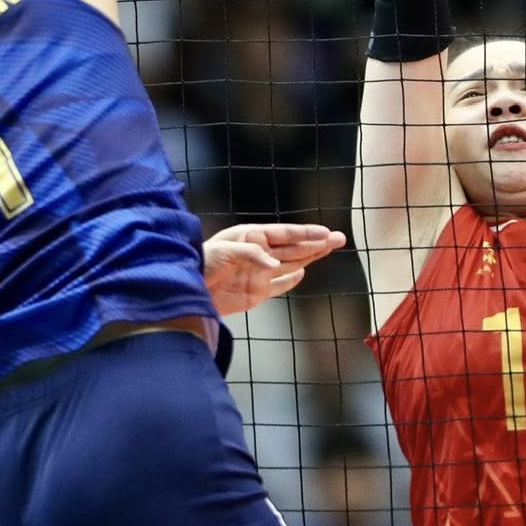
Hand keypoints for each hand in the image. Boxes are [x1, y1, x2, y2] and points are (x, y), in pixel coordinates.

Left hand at [202, 222, 344, 316]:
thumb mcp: (223, 252)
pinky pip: (278, 286)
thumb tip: (277, 266)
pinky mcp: (255, 293)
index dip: (306, 233)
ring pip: (291, 264)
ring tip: (328, 248)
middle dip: (317, 243)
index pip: (285, 234)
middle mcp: (259, 254)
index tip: (326, 232)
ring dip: (310, 256)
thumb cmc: (200, 263)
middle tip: (339, 238)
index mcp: (251, 238)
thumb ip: (251, 255)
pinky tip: (302, 273)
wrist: (185, 289)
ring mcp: (258, 274)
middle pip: (293, 248)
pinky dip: (291, 280)